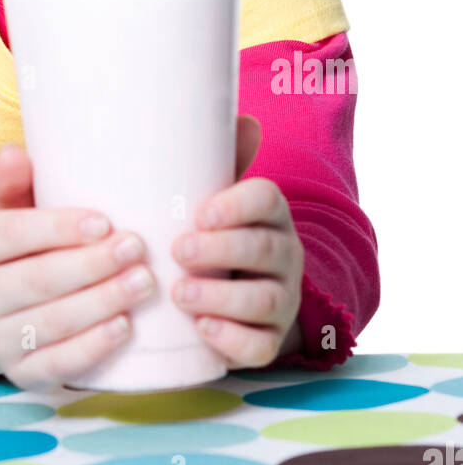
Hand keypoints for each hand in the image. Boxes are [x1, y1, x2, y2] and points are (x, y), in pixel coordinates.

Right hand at [0, 143, 159, 390]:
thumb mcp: (5, 210)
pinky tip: (125, 327)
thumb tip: (15, 152)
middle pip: (35, 281)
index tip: (104, 221)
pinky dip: (92, 348)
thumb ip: (12, 182)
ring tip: (144, 282)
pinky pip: (57, 365)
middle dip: (91, 265)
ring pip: (51, 323)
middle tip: (137, 248)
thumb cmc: (13, 246)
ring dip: (101, 303)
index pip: (12, 235)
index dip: (58, 229)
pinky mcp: (19, 374)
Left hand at [170, 116, 304, 367]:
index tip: (201, 212)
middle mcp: (284, 254)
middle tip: (180, 250)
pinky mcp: (269, 339)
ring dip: (221, 297)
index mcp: (270, 212)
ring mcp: (282, 300)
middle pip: (263, 249)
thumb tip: (243, 118)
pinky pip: (260, 346)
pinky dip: (231, 339)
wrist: (239, 290)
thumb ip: (221, 159)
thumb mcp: (216, 195)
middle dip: (221, 250)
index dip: (237, 205)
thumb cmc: (217, 232)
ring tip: (180, 293)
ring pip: (264, 300)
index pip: (267, 200)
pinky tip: (202, 329)